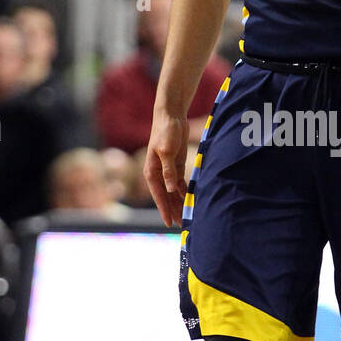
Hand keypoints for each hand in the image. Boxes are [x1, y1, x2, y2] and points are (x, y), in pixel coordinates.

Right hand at [144, 110, 189, 228]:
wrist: (170, 116)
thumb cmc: (166, 131)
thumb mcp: (167, 151)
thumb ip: (169, 170)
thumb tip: (170, 189)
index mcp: (151, 171)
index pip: (158, 195)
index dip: (164, 209)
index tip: (168, 222)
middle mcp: (157, 173)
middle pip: (166, 196)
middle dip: (173, 210)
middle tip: (182, 224)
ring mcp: (167, 169)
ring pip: (172, 191)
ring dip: (178, 203)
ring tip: (186, 216)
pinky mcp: (175, 165)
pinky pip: (179, 183)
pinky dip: (184, 191)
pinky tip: (189, 200)